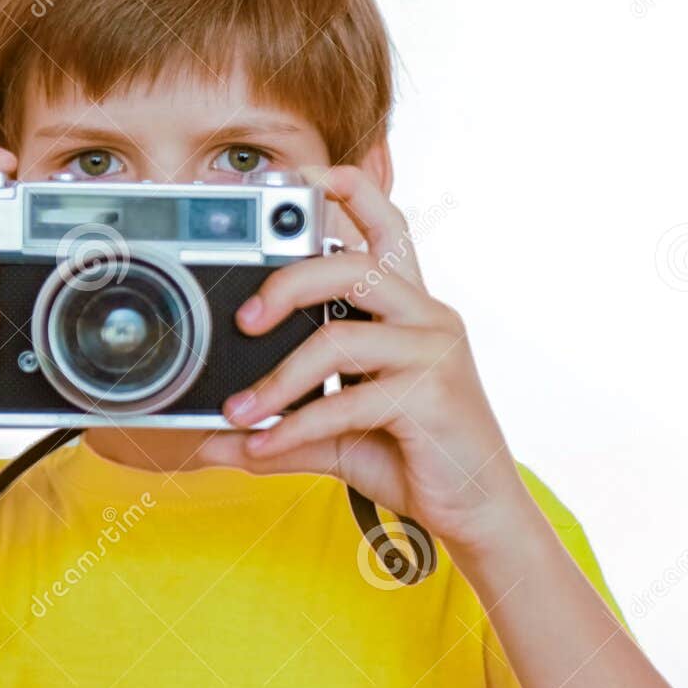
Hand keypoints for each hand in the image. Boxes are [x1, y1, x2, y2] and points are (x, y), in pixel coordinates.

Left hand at [196, 166, 533, 553]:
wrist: (477, 510)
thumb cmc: (415, 457)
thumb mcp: (338, 433)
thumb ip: (282, 424)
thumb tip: (210, 437)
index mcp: (408, 309)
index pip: (386, 226)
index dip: (349, 190)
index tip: (300, 177)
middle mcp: (427, 316)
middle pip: (351, 266)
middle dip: (286, 283)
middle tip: (243, 320)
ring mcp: (434, 352)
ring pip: (342, 336)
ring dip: (279, 378)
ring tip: (239, 410)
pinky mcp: (433, 395)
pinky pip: (350, 400)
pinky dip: (297, 425)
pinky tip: (263, 445)